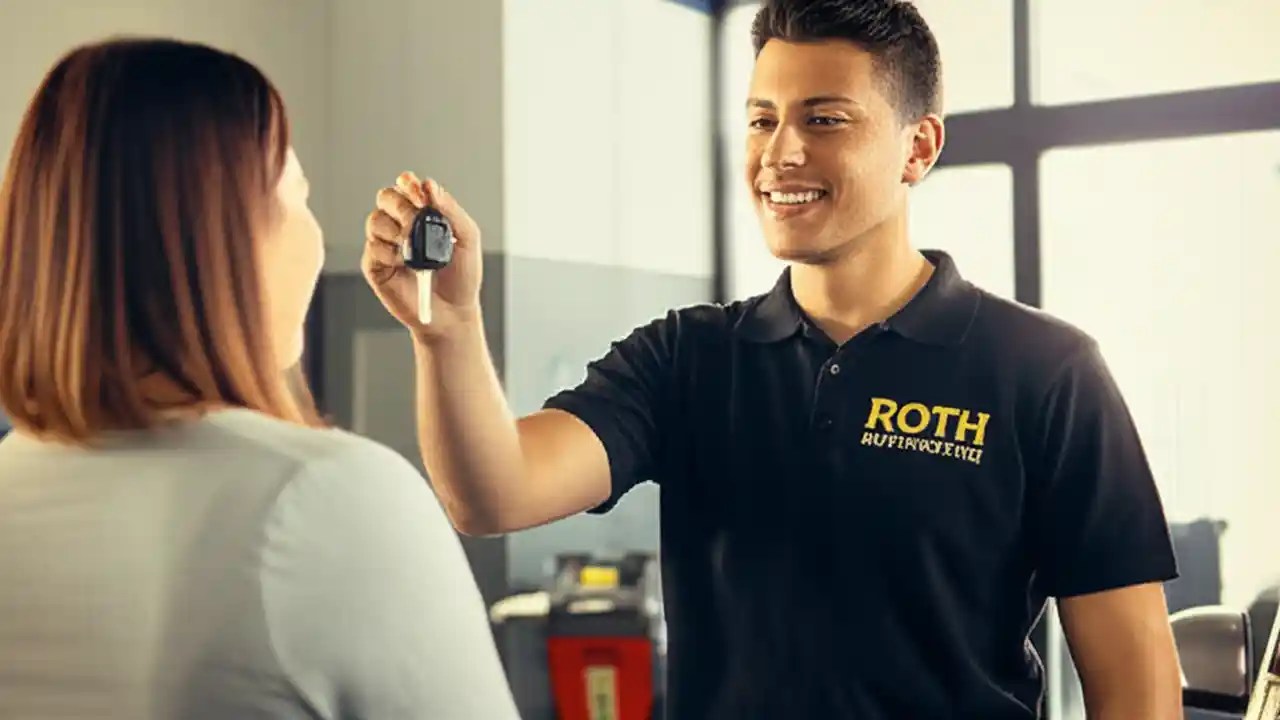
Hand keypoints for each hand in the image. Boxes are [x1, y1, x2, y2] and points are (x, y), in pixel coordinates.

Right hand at [362, 172, 483, 339]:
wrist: (453, 312)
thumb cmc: (461, 277)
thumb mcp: (467, 239)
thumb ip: (450, 210)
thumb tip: (430, 185)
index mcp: (422, 215)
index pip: (406, 187)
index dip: (408, 183)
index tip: (416, 188)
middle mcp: (401, 226)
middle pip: (386, 197)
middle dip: (400, 205)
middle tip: (415, 221)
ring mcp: (387, 245)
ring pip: (375, 220)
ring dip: (395, 228)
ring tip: (412, 246)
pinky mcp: (375, 266)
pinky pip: (372, 248)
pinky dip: (389, 251)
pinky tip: (404, 263)